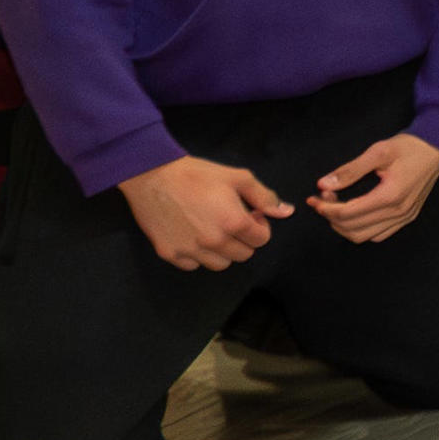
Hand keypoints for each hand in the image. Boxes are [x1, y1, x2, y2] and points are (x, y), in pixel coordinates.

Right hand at [117, 154, 289, 271]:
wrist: (151, 175)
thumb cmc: (196, 174)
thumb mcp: (237, 177)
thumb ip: (264, 196)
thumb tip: (287, 212)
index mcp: (233, 222)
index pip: (261, 240)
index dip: (259, 226)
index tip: (250, 214)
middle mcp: (213, 242)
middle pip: (243, 255)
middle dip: (244, 239)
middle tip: (231, 221)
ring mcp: (190, 250)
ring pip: (220, 264)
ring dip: (223, 251)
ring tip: (213, 229)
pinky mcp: (169, 254)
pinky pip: (193, 265)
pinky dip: (197, 256)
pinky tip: (193, 236)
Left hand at [309, 132, 438, 244]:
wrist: (438, 148)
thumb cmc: (409, 147)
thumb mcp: (378, 152)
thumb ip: (350, 170)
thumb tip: (323, 184)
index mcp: (390, 196)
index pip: (348, 213)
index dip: (326, 208)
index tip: (314, 198)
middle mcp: (398, 212)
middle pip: (353, 228)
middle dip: (331, 216)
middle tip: (324, 198)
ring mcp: (404, 218)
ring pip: (364, 236)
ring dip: (344, 225)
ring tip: (337, 206)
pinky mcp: (407, 218)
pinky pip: (378, 234)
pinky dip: (361, 229)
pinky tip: (355, 214)